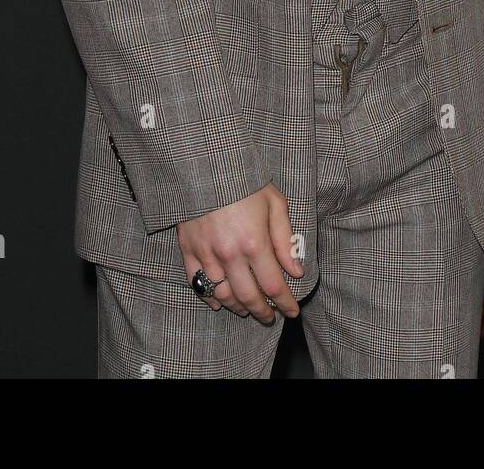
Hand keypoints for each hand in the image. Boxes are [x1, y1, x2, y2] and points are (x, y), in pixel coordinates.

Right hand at [176, 184, 303, 322]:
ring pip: (223, 295)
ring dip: (238, 307)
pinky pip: (197, 284)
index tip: (293, 312)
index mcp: (254, 242)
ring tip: (248, 310)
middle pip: (249, 297)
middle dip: (263, 312)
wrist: (205, 164)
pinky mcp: (188, 250)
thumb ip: (285, 240)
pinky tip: (220, 301)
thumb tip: (296, 271)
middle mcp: (230, 254)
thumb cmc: (245, 181)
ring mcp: (206, 254)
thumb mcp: (274, 203)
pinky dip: (210, 297)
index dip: (286, 303)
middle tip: (270, 318)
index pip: (274, 286)